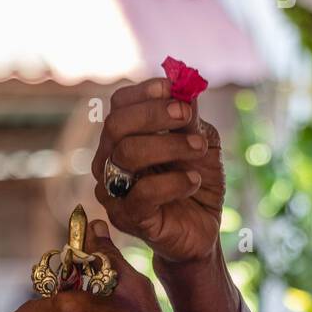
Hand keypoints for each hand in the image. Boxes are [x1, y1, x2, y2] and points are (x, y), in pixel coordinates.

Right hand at [91, 77, 223, 263]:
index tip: (174, 89)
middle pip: (115, 125)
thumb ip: (190, 116)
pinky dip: (175, 182)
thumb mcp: (201, 140)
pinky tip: (193, 182)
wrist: (202, 227)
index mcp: (123, 138)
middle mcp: (109, 162)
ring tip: (198, 148)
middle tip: (187, 116)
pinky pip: (143, 192)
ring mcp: (112, 192)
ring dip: (170, 146)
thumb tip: (183, 84)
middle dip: (154, 114)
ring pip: (127, 154)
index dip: (144, 92)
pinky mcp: (126, 218)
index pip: (119, 105)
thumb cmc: (195, 180)